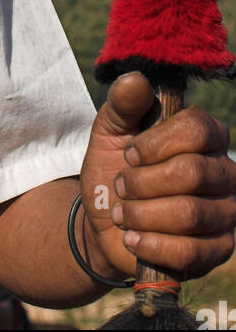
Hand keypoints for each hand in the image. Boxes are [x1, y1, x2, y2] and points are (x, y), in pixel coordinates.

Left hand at [79, 71, 235, 281]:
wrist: (107, 221)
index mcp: (203, 134)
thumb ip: (122, 105)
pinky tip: (132, 239)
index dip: (157, 142)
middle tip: (121, 186)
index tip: (129, 153)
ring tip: (123, 214)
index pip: (197, 128)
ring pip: (190, 213)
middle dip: (144, 182)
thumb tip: (136, 79)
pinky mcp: (219, 248)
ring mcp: (226, 211)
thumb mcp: (109, 132)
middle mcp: (223, 170)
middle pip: (192, 172)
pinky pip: (191, 251)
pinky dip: (152, 245)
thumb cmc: (115, 168)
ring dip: (143, 215)